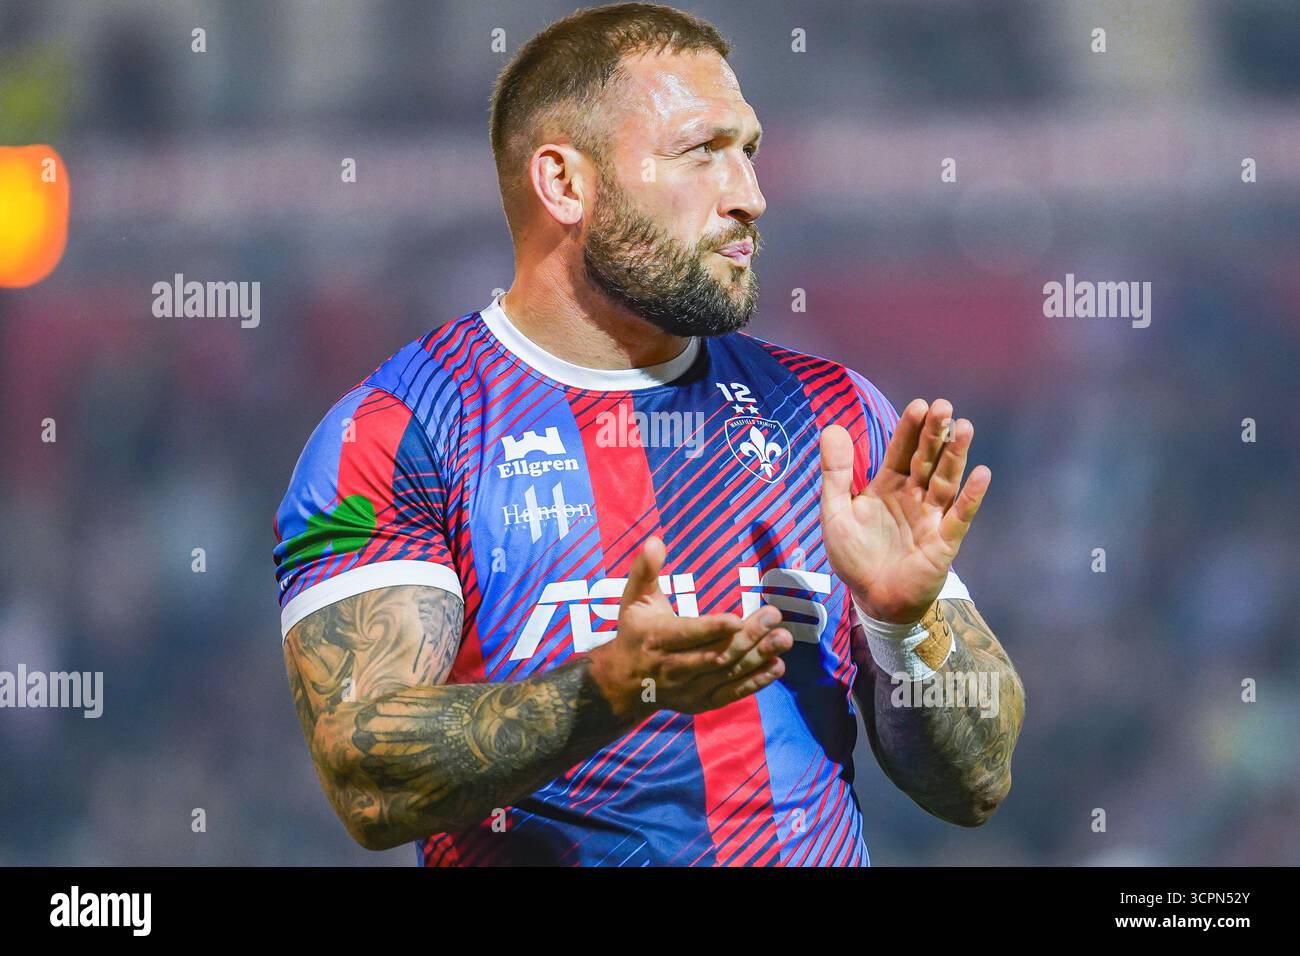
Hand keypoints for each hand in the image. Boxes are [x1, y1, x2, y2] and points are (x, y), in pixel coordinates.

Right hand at [587, 536, 791, 717]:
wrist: (625, 682)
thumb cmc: (635, 630)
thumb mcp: (634, 598)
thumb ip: (645, 569)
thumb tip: (655, 541)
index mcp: (657, 638)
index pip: (687, 634)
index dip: (712, 628)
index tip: (737, 618)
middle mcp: (673, 667)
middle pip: (715, 654)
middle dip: (747, 637)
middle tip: (774, 615)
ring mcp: (689, 688)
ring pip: (727, 673)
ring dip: (758, 657)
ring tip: (783, 638)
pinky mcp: (701, 702)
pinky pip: (731, 694)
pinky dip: (755, 683)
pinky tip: (777, 666)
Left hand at [819, 398, 989, 623]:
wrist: (873, 599)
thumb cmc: (855, 556)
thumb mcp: (836, 512)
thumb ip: (835, 473)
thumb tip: (834, 428)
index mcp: (888, 485)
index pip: (901, 450)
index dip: (910, 428)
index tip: (918, 405)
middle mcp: (914, 495)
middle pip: (927, 458)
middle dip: (935, 433)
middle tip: (944, 406)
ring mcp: (931, 516)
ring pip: (946, 480)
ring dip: (956, 455)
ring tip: (964, 427)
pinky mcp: (944, 540)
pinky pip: (959, 516)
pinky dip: (971, 496)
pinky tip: (981, 473)